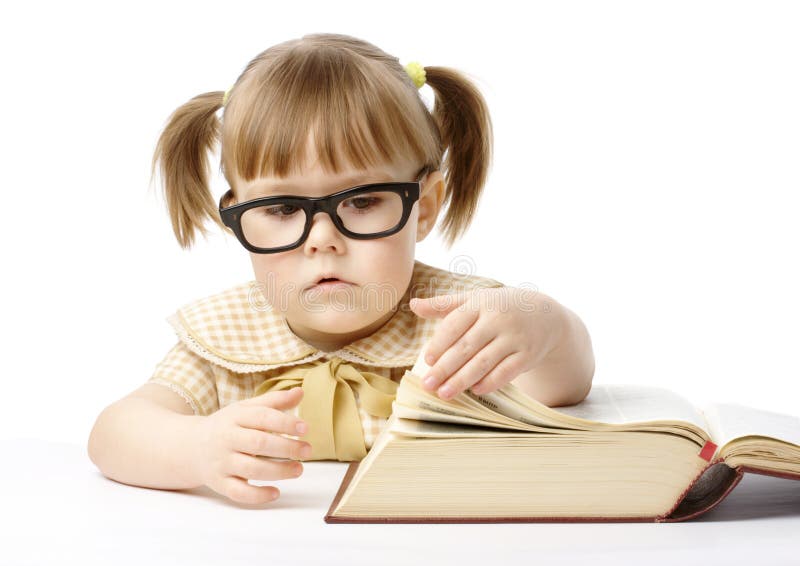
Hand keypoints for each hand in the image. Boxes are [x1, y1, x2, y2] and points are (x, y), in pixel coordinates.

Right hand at [190, 387, 311, 504]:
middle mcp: (227, 439)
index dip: (285, 423)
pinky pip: (238, 493)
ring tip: (299, 469)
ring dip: (278, 471)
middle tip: (308, 450)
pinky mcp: (219, 483)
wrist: (190, 447)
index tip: (305, 428)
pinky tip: (276, 492)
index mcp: (235, 417)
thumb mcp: (246, 409)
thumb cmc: (227, 426)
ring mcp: (222, 463)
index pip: (262, 417)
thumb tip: (301, 391)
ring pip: (251, 469)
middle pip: (258, 444)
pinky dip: (257, 496)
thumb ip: (274, 401)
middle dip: (286, 448)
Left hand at [409, 286, 558, 399]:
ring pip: (484, 362)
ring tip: (444, 393)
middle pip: (467, 346)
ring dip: (462, 380)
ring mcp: (514, 337)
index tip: (428, 360)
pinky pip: (507, 371)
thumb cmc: (499, 307)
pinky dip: (490, 382)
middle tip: (428, 385)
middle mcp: (498, 319)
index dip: (440, 342)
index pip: (455, 323)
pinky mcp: (528, 354)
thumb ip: (444, 305)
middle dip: (445, 368)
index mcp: (480, 303)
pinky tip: (475, 391)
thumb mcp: (474, 300)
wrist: (544, 315)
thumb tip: (413, 305)